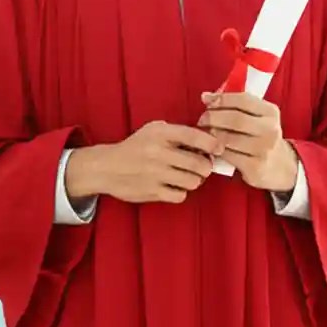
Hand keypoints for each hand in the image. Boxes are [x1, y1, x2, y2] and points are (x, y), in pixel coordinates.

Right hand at [66, 120, 221, 204]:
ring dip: (195, 180)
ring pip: (193, 181)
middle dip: (206, 166)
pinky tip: (174, 186)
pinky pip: (180, 195)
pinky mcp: (153, 192)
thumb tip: (206, 141)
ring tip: (188, 176)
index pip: (194, 136)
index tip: (219, 148)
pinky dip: (181, 192)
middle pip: (199, 163)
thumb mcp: (153, 130)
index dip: (212, 143)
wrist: (107, 167)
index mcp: (160, 134)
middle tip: (203, 166)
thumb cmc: (135, 147)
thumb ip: (177, 133)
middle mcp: (159, 153)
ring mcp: (156, 174)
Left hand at [198, 91, 297, 192]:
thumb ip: (234, 105)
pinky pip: (228, 155)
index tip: (206, 100)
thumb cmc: (259, 136)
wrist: (279, 166)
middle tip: (202, 119)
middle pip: (235, 119)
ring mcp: (264, 149)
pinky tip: (212, 148)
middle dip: (213, 117)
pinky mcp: (255, 167)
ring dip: (212, 134)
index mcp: (270, 112)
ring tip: (206, 133)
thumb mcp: (256, 117)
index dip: (221, 99)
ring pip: (228, 138)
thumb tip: (206, 97)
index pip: (243, 99)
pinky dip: (216, 150)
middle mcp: (270, 130)